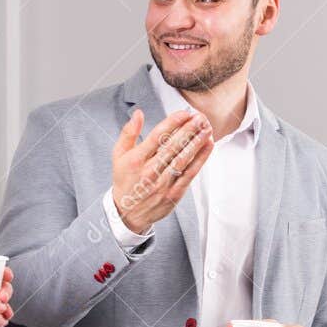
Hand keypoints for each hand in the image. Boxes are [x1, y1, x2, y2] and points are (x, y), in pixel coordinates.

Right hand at [111, 109, 213, 233]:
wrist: (128, 213)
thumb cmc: (125, 180)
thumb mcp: (119, 155)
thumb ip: (128, 133)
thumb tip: (138, 113)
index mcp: (136, 160)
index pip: (156, 137)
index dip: (172, 124)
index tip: (184, 113)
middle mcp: (150, 171)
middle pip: (172, 147)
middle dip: (188, 130)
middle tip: (200, 118)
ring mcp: (163, 184)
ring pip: (183, 160)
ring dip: (197, 143)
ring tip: (207, 129)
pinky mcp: (174, 194)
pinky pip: (189, 174)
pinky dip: (200, 159)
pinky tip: (208, 146)